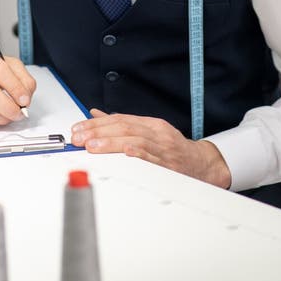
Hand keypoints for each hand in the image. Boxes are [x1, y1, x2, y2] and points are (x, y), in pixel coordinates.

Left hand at [71, 110, 231, 187]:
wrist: (202, 165)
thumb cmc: (173, 149)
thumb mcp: (149, 132)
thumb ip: (122, 124)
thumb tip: (95, 114)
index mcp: (151, 124)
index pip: (119, 119)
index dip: (96, 123)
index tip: (78, 129)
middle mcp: (157, 133)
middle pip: (124, 127)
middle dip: (98, 132)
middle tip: (78, 137)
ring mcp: (163, 148)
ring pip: (135, 141)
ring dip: (111, 143)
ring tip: (92, 146)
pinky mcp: (170, 165)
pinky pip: (152, 159)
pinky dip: (138, 154)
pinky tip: (124, 153)